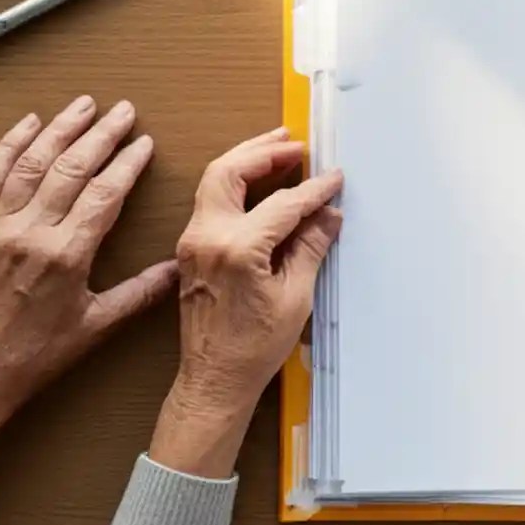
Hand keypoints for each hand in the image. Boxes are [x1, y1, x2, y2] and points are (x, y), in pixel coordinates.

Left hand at [0, 96, 177, 425]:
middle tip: (123, 111)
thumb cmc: (37, 353)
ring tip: (84, 104)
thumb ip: (141, 292)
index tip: (144, 143)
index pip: (103, 194)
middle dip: (101, 134)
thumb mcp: (98, 325)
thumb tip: (178, 267)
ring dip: (60, 128)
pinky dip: (9, 145)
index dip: (127, 163)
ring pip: (32, 163)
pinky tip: (29, 124)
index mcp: (66, 256)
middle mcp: (30, 234)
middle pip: (71, 169)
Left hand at [148, 128, 342, 476]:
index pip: (282, 204)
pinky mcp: (189, 249)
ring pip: (214, 181)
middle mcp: (207, 237)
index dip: (314, 190)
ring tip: (276, 147)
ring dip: (244, 159)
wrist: (213, 380)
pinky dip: (234, 183)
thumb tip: (328, 215)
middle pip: (229, 171)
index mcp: (236, 249)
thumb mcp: (295, 297)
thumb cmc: (252, 349)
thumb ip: (310, 247)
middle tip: (295, 144)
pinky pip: (210, 201)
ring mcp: (192, 241)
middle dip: (263, 151)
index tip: (335, 179)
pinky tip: (257, 182)